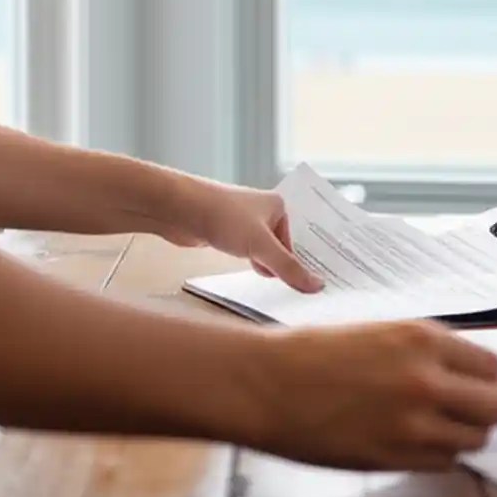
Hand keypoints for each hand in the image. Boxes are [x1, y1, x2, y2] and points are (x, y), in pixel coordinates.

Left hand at [168, 182, 322, 292]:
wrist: (179, 209)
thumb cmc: (223, 217)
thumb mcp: (261, 246)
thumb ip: (288, 268)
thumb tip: (317, 286)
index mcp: (279, 206)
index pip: (299, 240)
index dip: (305, 262)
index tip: (314, 285)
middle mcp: (264, 212)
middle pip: (283, 246)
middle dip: (285, 265)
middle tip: (298, 290)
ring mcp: (245, 222)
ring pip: (264, 250)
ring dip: (267, 265)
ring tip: (275, 283)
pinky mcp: (228, 233)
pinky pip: (248, 251)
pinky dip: (252, 262)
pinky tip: (254, 273)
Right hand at [253, 320, 496, 470]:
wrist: (266, 385)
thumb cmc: (316, 354)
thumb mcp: (386, 333)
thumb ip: (432, 350)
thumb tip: (473, 369)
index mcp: (424, 340)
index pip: (493, 367)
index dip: (493, 379)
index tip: (486, 384)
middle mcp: (426, 381)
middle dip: (491, 410)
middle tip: (475, 410)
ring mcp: (411, 424)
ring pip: (474, 440)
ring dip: (463, 434)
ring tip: (440, 426)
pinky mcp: (393, 458)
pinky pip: (443, 463)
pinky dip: (438, 455)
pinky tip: (417, 441)